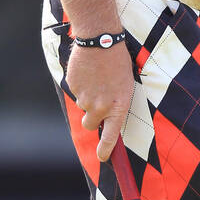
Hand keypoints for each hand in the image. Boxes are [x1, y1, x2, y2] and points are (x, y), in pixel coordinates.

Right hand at [66, 39, 135, 161]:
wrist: (100, 40)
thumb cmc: (118, 61)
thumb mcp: (125, 85)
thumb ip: (115, 104)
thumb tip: (106, 117)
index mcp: (117, 107)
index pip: (110, 137)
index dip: (105, 151)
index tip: (103, 158)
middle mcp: (100, 107)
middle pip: (90, 125)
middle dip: (92, 119)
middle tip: (97, 105)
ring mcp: (85, 98)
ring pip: (83, 107)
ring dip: (88, 99)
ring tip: (97, 79)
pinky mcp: (73, 87)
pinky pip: (76, 92)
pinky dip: (81, 86)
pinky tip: (88, 72)